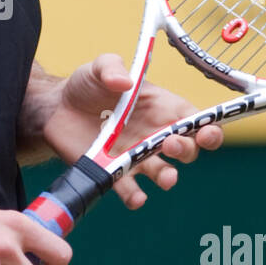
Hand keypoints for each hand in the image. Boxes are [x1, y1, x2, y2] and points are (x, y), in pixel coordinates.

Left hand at [42, 52, 223, 209]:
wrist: (56, 108)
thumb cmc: (87, 85)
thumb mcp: (98, 67)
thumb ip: (111, 67)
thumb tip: (125, 82)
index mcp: (161, 107)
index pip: (195, 119)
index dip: (209, 127)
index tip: (207, 132)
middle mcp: (154, 134)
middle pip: (187, 149)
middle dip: (187, 150)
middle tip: (170, 144)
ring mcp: (136, 156)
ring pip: (164, 173)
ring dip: (169, 177)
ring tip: (166, 177)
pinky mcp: (114, 172)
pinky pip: (130, 190)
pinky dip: (136, 196)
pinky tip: (137, 197)